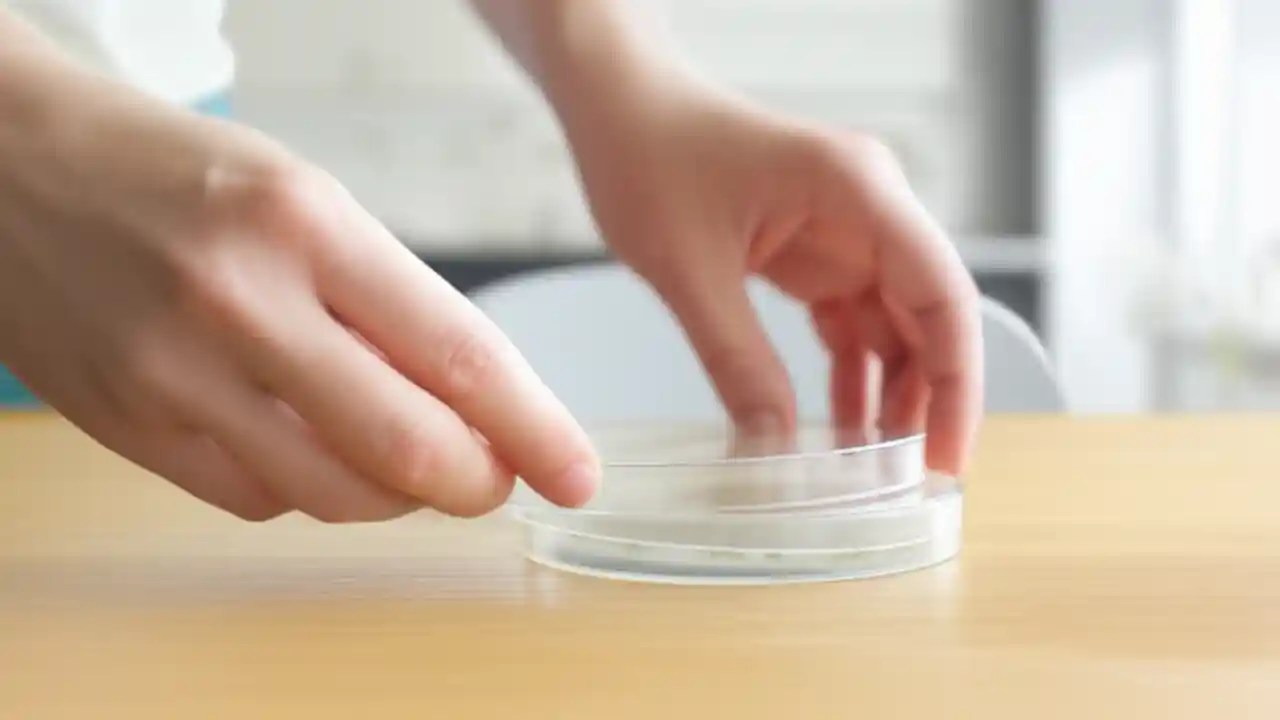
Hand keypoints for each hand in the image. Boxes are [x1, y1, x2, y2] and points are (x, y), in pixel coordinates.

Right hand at [0, 56, 598, 520]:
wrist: (11, 164)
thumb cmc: (177, 172)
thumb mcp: (305, 199)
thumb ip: (387, 302)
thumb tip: (477, 406)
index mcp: (306, 224)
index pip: (458, 354)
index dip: (535, 429)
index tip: (576, 471)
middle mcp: (239, 303)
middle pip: (404, 449)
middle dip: (477, 482)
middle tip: (497, 477)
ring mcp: (173, 375)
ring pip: (334, 493)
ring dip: (399, 495)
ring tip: (411, 458)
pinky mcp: (126, 426)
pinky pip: (257, 500)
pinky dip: (313, 490)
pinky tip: (317, 449)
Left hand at [562, 76, 981, 472]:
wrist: (618, 107)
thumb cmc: (650, 154)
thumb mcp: (688, 267)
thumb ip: (737, 359)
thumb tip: (775, 446)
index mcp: (858, 191)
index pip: (941, 294)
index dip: (958, 382)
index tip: (947, 456)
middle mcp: (869, 209)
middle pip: (929, 315)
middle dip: (928, 398)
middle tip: (910, 480)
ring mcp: (846, 231)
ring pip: (894, 326)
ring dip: (889, 393)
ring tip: (870, 469)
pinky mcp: (816, 252)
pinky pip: (851, 324)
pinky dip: (851, 375)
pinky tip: (840, 429)